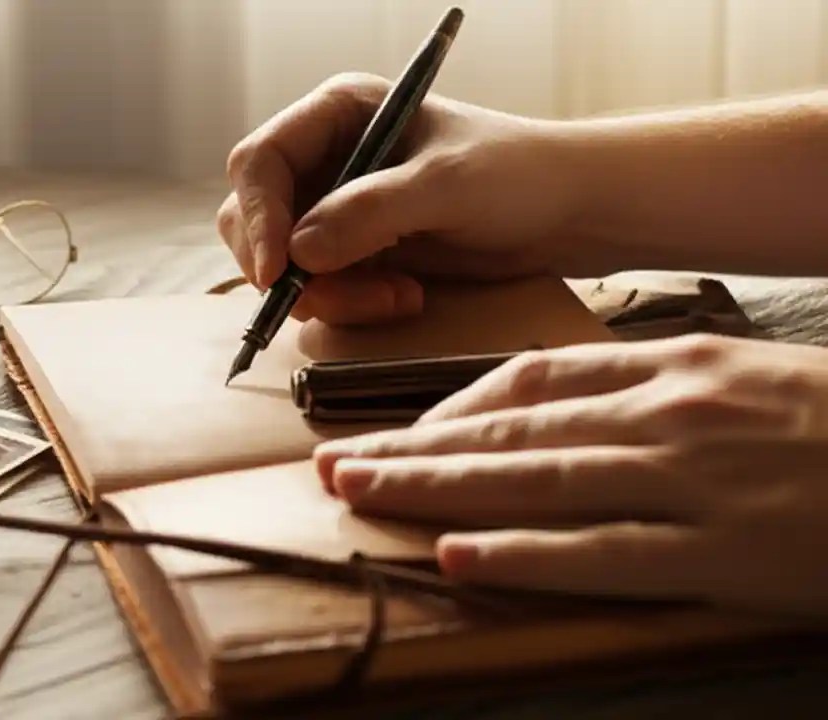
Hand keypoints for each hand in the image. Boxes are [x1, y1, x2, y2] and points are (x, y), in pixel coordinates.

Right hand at [216, 72, 584, 325]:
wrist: (570, 212)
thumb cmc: (519, 175)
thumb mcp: (446, 186)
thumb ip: (371, 213)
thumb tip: (297, 253)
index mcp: (338, 114)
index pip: (260, 162)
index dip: (257, 216)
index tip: (278, 271)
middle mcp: (326, 158)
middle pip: (255, 217)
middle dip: (288, 267)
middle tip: (331, 298)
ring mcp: (336, 207)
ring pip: (283, 264)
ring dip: (330, 293)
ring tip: (397, 297)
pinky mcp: (354, 251)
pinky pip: (319, 288)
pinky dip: (351, 303)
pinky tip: (405, 297)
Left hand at [313, 333, 827, 618]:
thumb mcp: (743, 376)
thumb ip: (650, 386)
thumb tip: (557, 409)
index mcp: (675, 365)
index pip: (535, 380)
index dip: (453, 406)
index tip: (400, 428)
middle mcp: (668, 415)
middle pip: (514, 431)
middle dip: (415, 447)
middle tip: (340, 462)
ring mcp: (690, 484)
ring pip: (535, 484)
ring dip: (437, 491)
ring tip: (362, 496)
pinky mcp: (718, 555)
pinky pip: (600, 556)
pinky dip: (523, 557)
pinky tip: (458, 557)